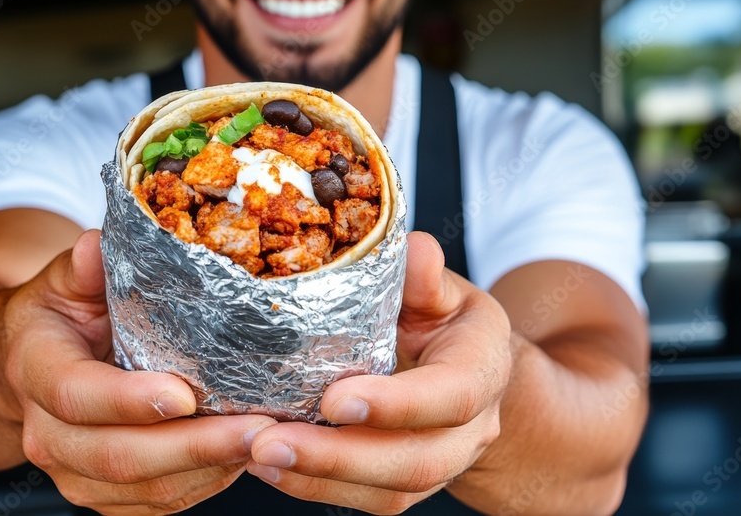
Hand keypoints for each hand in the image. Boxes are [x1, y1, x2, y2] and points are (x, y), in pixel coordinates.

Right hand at [4, 230, 276, 514]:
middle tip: (257, 428)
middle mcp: (44, 433)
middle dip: (194, 446)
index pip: (75, 395)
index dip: (128, 400)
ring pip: (142, 488)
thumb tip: (97, 243)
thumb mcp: (61, 282)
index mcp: (36, 369)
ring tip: (266, 441)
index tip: (186, 393)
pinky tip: (243, 456)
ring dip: (209, 469)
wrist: (22, 370)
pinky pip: (156, 503)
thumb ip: (83, 266)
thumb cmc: (54, 319)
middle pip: (116, 455)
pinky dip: (205, 484)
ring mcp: (71, 471)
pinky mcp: (100, 492)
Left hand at [244, 232, 511, 514]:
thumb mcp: (440, 286)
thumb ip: (425, 274)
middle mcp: (473, 426)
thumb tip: (415, 250)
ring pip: (391, 492)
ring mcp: (445, 461)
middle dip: (339, 457)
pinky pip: (369, 500)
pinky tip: (271, 468)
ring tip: (258, 456)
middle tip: (270, 443)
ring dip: (319, 479)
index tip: (334, 400)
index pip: (452, 395)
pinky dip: (315, 488)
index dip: (397, 404)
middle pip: (417, 460)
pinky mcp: (409, 482)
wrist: (467, 368)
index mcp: (482, 365)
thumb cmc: (442, 317)